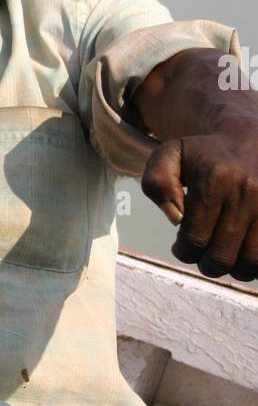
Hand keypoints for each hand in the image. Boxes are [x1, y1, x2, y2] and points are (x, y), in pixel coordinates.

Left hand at [141, 117, 257, 278]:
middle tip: (202, 252)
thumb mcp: (171, 154)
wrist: (252, 137)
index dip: (183, 251)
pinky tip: (243, 253)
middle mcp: (247, 192)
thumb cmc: (205, 154)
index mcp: (215, 179)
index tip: (182, 244)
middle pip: (220, 258)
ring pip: (249, 264)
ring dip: (232, 268)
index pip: (194, 240)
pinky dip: (253, 265)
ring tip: (224, 254)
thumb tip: (176, 218)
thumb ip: (156, 182)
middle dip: (205, 263)